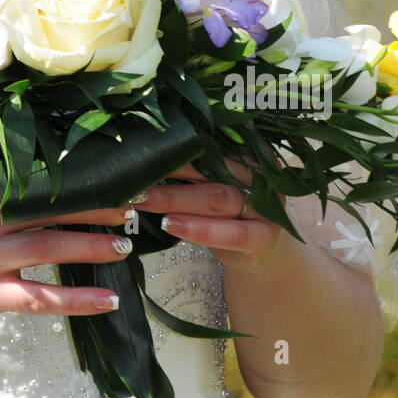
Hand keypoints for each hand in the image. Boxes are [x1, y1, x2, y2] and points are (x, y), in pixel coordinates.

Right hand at [0, 179, 137, 333]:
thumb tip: (36, 166)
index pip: (36, 175)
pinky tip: (108, 300)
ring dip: (92, 245)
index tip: (110, 164)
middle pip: (51, 206)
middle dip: (96, 204)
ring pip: (49, 247)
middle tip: (135, 201)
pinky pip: (41, 298)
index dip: (76, 171)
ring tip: (126, 245)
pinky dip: (77, 299)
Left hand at [127, 158, 284, 275]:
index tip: (140, 148)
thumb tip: (142, 151)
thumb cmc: (229, 211)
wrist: (262, 253)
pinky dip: (198, 229)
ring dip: (176, 199)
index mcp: (248, 153)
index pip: (209, 144)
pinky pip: (231, 232)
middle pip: (210, 169)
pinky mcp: (264, 238)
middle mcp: (260, 175)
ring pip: (216, 198)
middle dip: (168, 171)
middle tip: (131, 175)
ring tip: (143, 199)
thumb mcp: (215, 185)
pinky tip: (171, 225)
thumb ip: (193, 168)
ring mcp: (265, 207)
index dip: (174, 146)